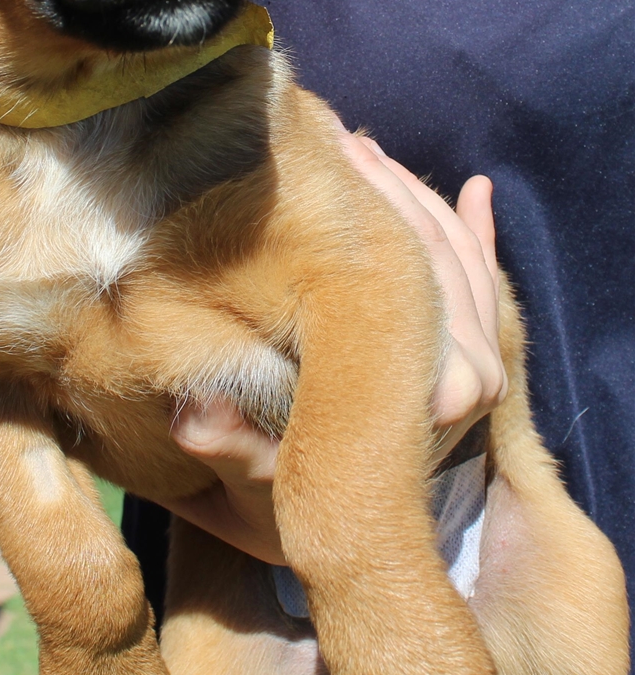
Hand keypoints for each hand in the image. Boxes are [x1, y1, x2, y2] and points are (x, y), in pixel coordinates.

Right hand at [166, 119, 506, 564]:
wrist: (337, 536)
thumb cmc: (290, 505)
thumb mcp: (258, 485)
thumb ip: (232, 452)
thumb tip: (191, 416)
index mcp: (430, 396)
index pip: (415, 272)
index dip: (377, 204)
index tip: (334, 151)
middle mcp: (469, 381)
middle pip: (446, 255)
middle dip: (396, 189)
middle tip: (344, 138)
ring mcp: (475, 373)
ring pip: (463, 261)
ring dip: (419, 200)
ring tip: (367, 151)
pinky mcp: (472, 366)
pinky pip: (484, 283)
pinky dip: (476, 234)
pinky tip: (472, 189)